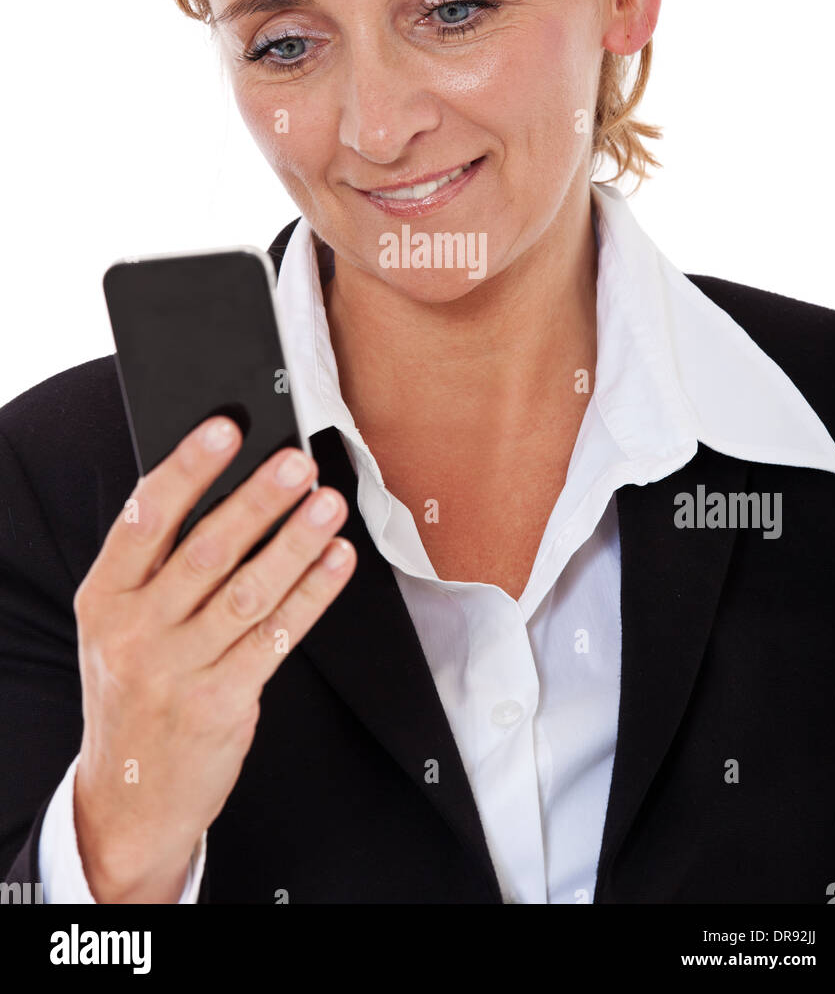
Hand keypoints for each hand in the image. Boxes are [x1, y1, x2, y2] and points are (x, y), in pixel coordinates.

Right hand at [72, 415, 354, 901]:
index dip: (187, 469)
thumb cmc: (133, 689)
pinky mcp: (221, 702)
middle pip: (205, 551)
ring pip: (248, 592)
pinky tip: (336, 562)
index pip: (145, 519)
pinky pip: (275, 637)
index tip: (225, 429)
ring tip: (328, 504)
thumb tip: (229, 484)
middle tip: (298, 463)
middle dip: (257, 501)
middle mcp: (135, 631)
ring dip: (295, 543)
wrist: (127, 797)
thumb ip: (159, 566)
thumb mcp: (119, 625)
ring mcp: (178, 670)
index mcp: (104, 597)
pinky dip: (312, 595)